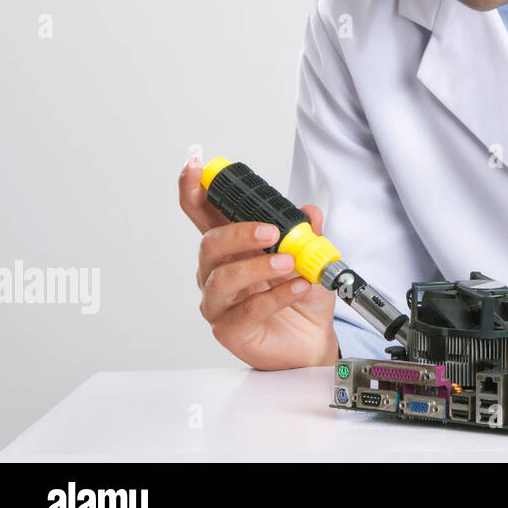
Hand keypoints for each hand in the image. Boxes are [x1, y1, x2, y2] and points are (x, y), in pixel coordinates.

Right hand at [178, 156, 338, 370]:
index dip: (194, 191)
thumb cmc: (301, 297)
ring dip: (257, 266)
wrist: (312, 339)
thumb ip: (307, 233)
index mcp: (233, 248)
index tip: (195, 169)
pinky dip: (275, 295)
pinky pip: (247, 310)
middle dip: (239, 233)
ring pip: (223, 278)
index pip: (203, 215)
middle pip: (210, 244)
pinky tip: (296, 288)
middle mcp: (218, 272)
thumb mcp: (311, 258)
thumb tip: (309, 212)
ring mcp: (220, 302)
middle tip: (270, 231)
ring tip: (288, 263)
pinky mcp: (229, 328)